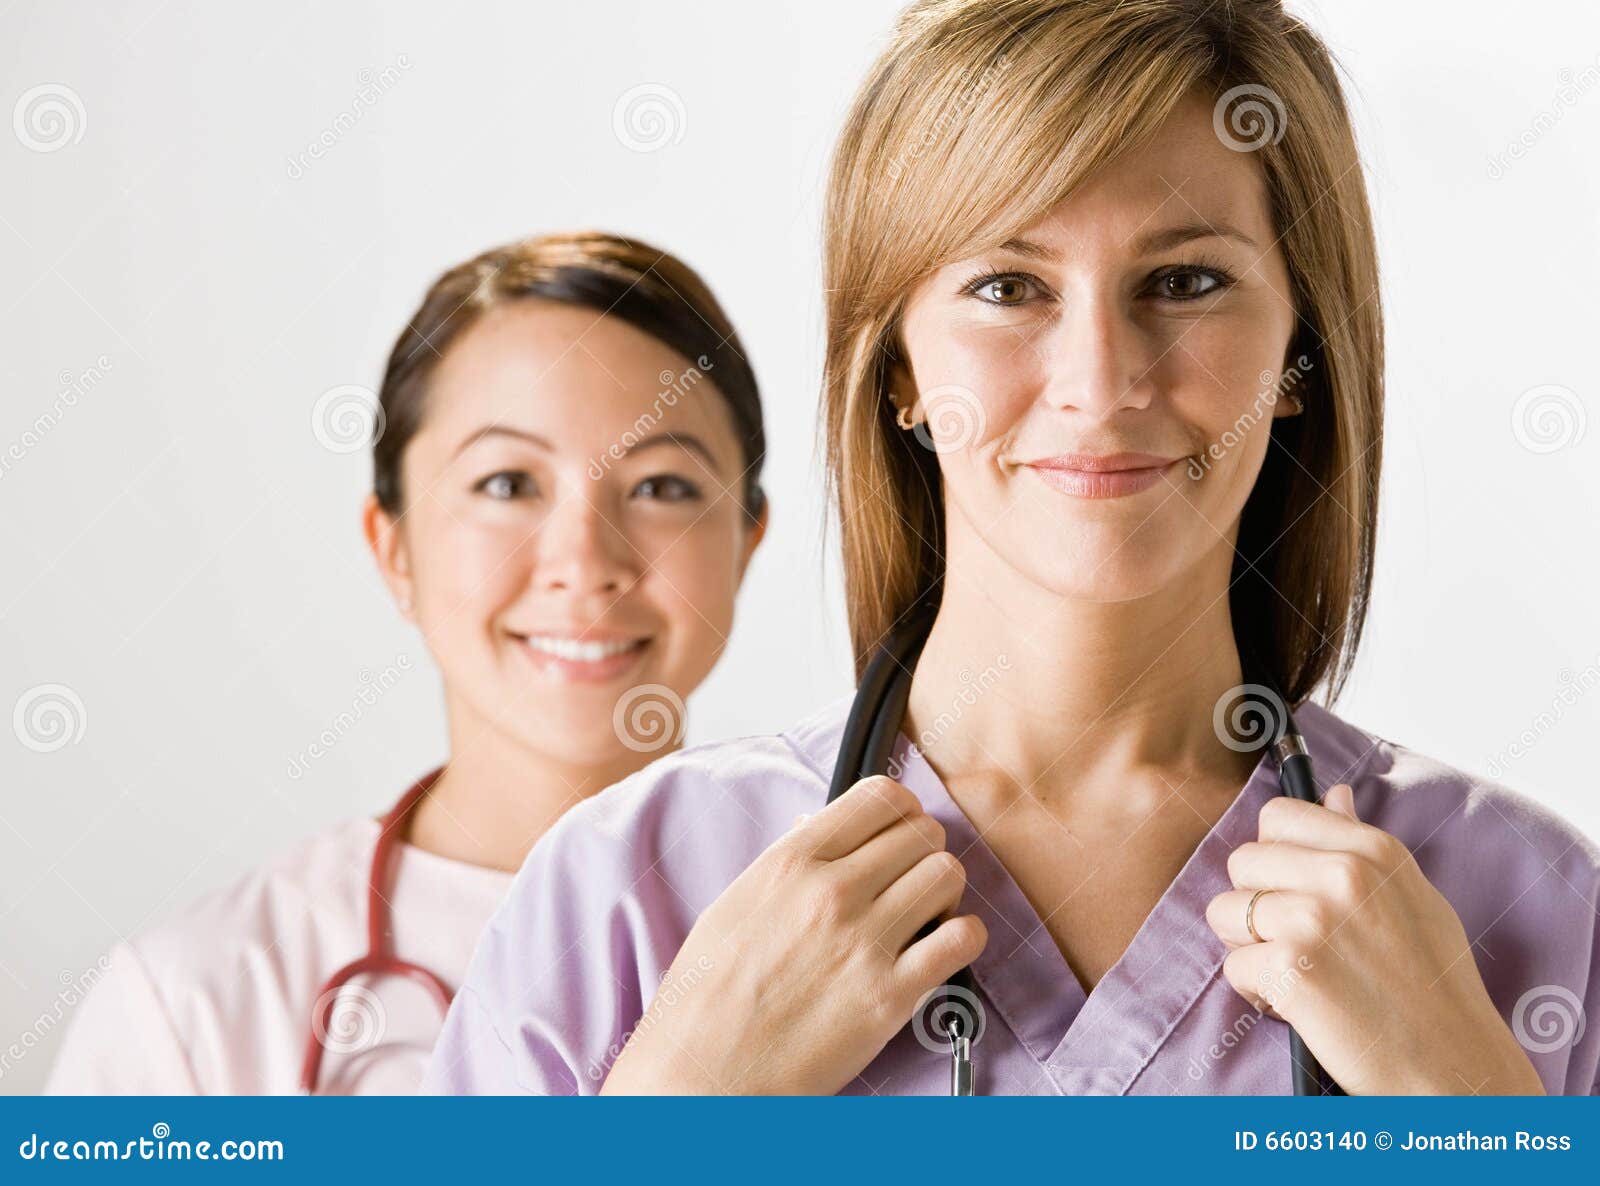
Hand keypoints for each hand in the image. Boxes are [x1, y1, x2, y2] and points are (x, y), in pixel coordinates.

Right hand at [600, 775, 986, 1094]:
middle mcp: (832, 891)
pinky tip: (940, 950)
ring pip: (947, 876)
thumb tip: (830, 834)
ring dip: (943, 892)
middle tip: (910, 880)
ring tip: (924, 916)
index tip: (898, 833)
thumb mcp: (736, 904)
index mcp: (791, 862)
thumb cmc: (708, 996)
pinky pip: (962, 939)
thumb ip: (789, 865)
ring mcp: (864, 941)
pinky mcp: (891, 996)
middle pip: (922, 833)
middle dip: (923, 851)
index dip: (901, 812)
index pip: (880, 797)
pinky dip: (962, 938)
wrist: (704, 1076)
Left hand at [1205, 784, 1543, 1094]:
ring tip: (1296, 972)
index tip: (1294, 888)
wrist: (1452, 1067)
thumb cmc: (1433, 985)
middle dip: (1256, 903)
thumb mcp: (1413, 897)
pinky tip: (1296, 1003)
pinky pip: (1233, 966)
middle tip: (1296, 941)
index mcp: (1373, 849)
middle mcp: (1342, 874)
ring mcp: (1312, 918)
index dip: (1275, 854)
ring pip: (1226, 912)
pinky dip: (1256, 991)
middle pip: (1242, 862)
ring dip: (1248, 947)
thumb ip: (1362, 843)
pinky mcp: (1288, 967)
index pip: (1276, 816)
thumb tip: (1334, 794)